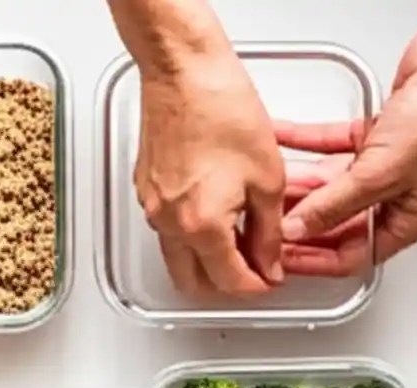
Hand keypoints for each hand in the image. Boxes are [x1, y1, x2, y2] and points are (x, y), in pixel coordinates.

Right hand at [136, 55, 285, 295]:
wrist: (184, 72)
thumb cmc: (223, 110)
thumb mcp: (268, 178)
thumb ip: (270, 232)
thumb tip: (271, 261)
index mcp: (201, 226)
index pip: (229, 281)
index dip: (257, 285)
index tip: (271, 278)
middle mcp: (168, 224)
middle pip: (192, 282)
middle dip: (225, 284)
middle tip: (253, 268)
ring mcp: (151, 207)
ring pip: (176, 256)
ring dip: (206, 258)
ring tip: (239, 236)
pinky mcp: (144, 189)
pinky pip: (166, 228)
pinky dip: (190, 232)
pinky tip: (214, 210)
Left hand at [275, 27, 416, 275]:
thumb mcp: (379, 173)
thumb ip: (334, 205)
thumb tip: (297, 229)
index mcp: (407, 220)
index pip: (351, 256)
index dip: (312, 261)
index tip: (278, 260)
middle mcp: (395, 197)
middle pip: (334, 222)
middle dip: (298, 222)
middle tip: (263, 223)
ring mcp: (383, 167)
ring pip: (328, 184)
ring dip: (296, 183)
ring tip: (263, 184)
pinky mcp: (373, 136)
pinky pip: (329, 145)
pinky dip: (304, 142)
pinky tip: (280, 137)